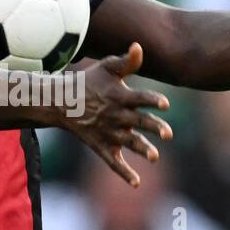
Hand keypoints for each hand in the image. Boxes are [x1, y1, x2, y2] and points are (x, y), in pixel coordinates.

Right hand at [61, 42, 172, 186]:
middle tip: (168, 134)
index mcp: (120, 96)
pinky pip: (113, 162)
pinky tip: (136, 183)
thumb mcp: (106, 68)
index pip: (139, 98)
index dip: (152, 100)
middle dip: (153, 128)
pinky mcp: (102, 146)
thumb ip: (126, 61)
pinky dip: (123, 173)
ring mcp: (109, 133)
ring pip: (128, 143)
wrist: (62, 103)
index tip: (165, 104)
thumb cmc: (89, 82)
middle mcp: (116, 116)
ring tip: (154, 157)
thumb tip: (139, 46)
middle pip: (138, 122)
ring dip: (141, 149)